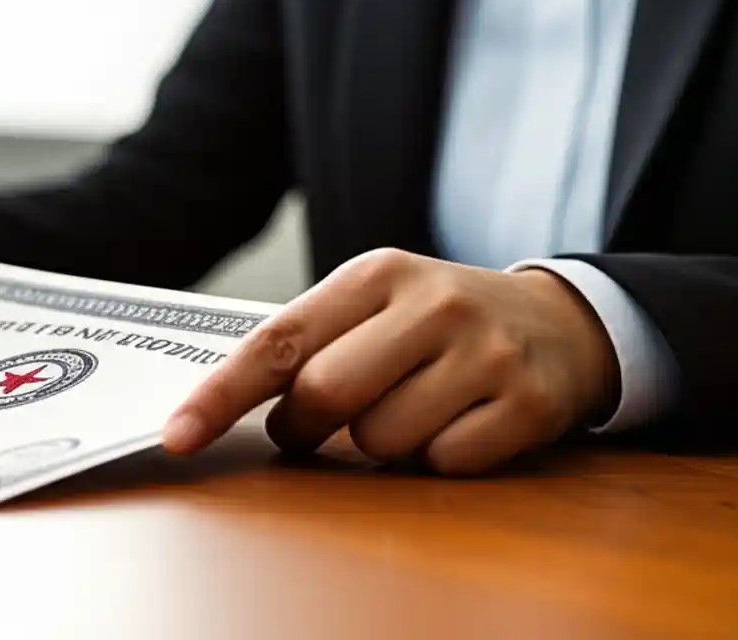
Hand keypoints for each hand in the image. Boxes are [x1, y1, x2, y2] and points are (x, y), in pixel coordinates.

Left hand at [162, 249, 618, 473]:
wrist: (558, 320)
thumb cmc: (437, 320)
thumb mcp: (376, 304)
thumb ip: (309, 342)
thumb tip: (221, 399)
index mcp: (378, 274)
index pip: (280, 340)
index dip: (222, 393)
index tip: (178, 435)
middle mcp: (433, 305)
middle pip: (325, 395)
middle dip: (304, 427)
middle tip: (312, 425)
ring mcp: (484, 353)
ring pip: (381, 440)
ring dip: (379, 443)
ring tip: (410, 407)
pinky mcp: (527, 403)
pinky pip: (443, 463)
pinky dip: (436, 458)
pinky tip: (457, 422)